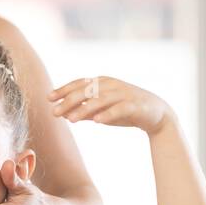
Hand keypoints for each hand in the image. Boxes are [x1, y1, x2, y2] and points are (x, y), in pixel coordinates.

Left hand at [49, 76, 169, 134]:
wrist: (156, 114)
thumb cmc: (126, 110)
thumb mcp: (102, 110)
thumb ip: (85, 110)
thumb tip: (65, 114)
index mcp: (102, 83)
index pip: (79, 83)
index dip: (63, 90)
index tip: (49, 98)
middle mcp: (111, 85)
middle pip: (87, 90)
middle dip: (69, 101)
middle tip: (55, 113)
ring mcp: (123, 94)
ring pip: (101, 99)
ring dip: (85, 108)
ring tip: (71, 119)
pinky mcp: (134, 105)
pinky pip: (119, 109)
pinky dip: (108, 114)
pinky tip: (97, 121)